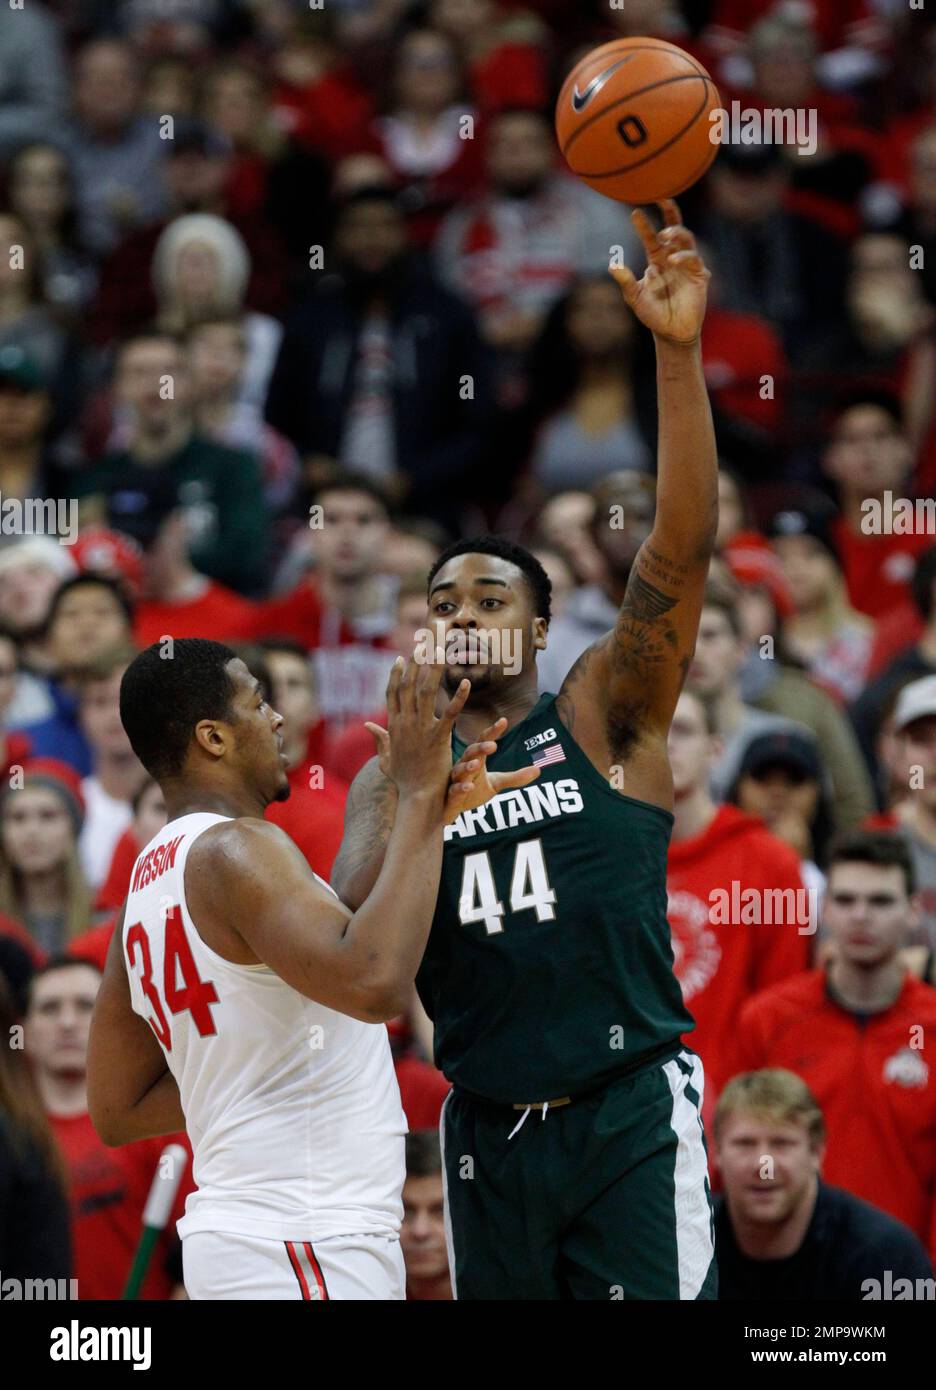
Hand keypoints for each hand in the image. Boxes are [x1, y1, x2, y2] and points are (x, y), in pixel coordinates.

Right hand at [365, 656, 469, 801]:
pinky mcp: (439, 738)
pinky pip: (450, 713)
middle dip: (415, 664)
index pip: (393, 694)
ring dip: (433, 670)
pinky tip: (466, 682)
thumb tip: (368, 727)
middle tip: (422, 646)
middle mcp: (405, 724)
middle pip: (409, 687)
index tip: (400, 658)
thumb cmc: (403, 780)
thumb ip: (379, 739)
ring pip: (427, 693)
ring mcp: (421, 730)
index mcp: (394, 727)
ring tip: (440, 652)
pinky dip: (458, 697)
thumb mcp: (385, 758)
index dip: (396, 675)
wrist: (417, 796)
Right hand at [444, 718, 539, 823]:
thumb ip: (515, 777)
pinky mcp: (451, 795)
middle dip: (480, 748)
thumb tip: (539, 770)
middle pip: (471, 752)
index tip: (503, 721)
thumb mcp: (497, 783)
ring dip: (468, 766)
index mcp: (475, 759)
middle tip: (492, 744)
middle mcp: (464, 766)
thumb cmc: (473, 790)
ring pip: (460, 770)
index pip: (483, 741)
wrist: (453, 809)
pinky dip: (461, 787)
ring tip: (477, 763)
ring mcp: (456, 780)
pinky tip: (469, 786)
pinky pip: (455, 790)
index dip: (492, 731)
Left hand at [610, 200, 709, 345]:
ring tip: (665, 234)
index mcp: (657, 260)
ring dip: (677, 232)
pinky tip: (673, 259)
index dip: (644, 225)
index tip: (634, 213)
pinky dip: (684, 257)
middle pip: (674, 228)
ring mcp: (687, 266)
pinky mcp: (699, 276)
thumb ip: (625, 281)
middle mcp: (673, 258)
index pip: (651, 238)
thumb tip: (612, 265)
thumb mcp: (635, 297)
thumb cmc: (653, 314)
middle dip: (670, 212)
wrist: (671, 333)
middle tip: (662, 198)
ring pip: (686, 240)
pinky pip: (694, 260)